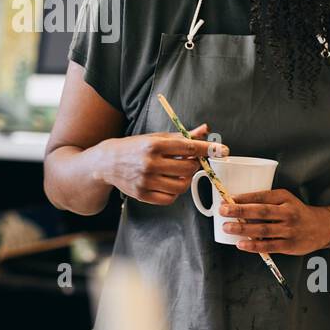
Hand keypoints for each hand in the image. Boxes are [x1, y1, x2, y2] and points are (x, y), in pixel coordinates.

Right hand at [100, 124, 227, 205]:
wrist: (107, 162)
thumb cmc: (135, 147)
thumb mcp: (156, 138)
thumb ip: (182, 135)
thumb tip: (205, 130)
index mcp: (154, 145)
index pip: (189, 147)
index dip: (209, 149)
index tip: (223, 150)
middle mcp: (150, 163)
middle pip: (188, 168)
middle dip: (193, 165)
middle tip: (188, 161)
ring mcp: (146, 181)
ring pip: (181, 186)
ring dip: (185, 180)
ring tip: (178, 173)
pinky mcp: (142, 195)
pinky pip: (170, 198)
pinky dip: (174, 192)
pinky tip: (168, 183)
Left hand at [220, 189, 329, 254]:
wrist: (321, 227)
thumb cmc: (296, 212)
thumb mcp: (284, 200)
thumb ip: (265, 201)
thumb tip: (237, 204)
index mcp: (284, 198)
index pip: (261, 197)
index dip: (243, 198)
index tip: (227, 198)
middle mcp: (287, 213)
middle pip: (261, 212)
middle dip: (239, 210)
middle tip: (223, 210)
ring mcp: (289, 230)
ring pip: (263, 229)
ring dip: (243, 228)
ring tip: (227, 227)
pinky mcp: (289, 245)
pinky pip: (269, 246)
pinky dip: (254, 245)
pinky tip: (241, 244)